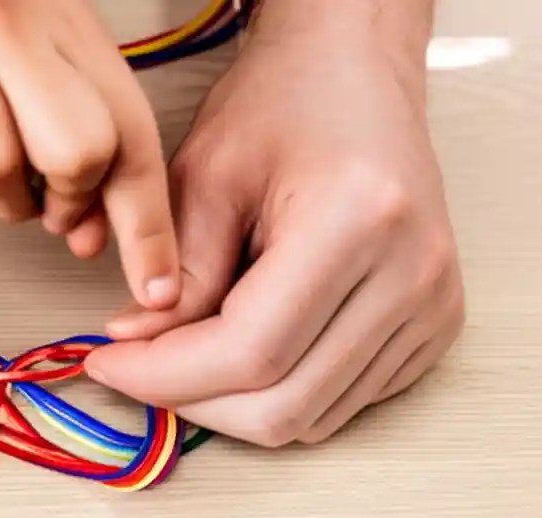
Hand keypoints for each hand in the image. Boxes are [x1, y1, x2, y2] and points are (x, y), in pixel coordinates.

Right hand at [0, 0, 181, 310]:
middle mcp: (20, 44)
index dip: (148, 229)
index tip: (158, 293)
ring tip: (12, 166)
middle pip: (75, 155)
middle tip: (58, 193)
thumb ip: (101, 146)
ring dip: (12, 200)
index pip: (132, 143)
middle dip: (71, 197)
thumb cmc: (16, 18)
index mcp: (79, 40)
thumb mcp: (77, 61)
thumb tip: (91, 242)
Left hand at [85, 12, 465, 446]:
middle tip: (134, 370)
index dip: (165, 375)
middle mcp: (413, 275)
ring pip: (312, 418)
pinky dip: (278, 395)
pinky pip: (342, 403)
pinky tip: (238, 351)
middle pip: (284, 405)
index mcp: (357, 223)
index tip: (104, 362)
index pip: (250, 352)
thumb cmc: (281, 105)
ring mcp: (433, 307)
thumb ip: (176, 270)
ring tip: (182, 356)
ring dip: (231, 406)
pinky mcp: (436, 327)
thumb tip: (135, 346)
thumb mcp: (205, 174)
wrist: (357, 75)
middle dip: (191, 402)